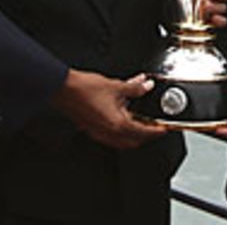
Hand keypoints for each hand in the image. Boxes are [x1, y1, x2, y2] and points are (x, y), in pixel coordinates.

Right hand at [48, 69, 165, 149]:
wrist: (63, 90)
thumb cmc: (84, 90)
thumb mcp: (116, 86)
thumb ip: (134, 87)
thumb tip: (145, 86)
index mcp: (118, 125)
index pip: (144, 133)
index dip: (157, 131)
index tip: (164, 128)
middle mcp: (109, 133)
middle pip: (134, 141)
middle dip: (145, 135)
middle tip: (153, 126)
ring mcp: (99, 133)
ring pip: (122, 139)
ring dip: (132, 132)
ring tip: (138, 118)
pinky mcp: (91, 129)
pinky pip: (110, 134)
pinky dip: (119, 128)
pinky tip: (119, 114)